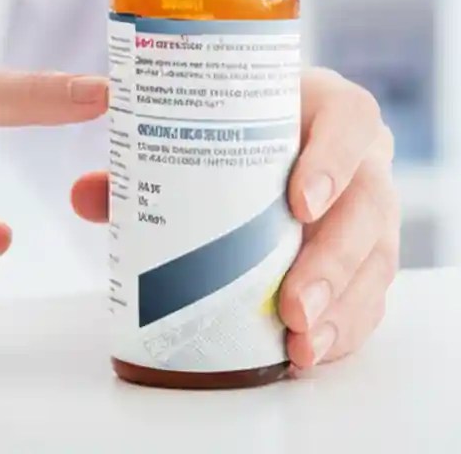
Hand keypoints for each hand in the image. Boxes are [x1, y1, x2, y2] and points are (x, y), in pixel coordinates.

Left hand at [70, 68, 397, 371]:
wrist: (267, 149)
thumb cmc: (233, 137)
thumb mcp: (198, 136)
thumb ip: (142, 161)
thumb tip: (84, 193)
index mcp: (326, 108)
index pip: (350, 118)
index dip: (334, 160)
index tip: (300, 203)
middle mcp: (362, 159)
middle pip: (370, 205)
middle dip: (334, 262)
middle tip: (292, 305)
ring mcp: (372, 212)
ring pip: (377, 260)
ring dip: (341, 308)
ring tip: (299, 344)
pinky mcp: (369, 259)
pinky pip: (372, 297)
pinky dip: (343, 329)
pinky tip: (309, 353)